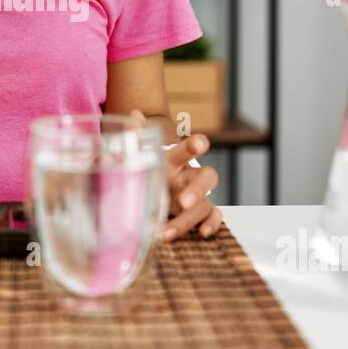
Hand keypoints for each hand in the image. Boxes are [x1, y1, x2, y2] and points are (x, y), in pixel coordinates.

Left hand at [127, 110, 221, 240]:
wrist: (151, 181)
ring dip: (188, 219)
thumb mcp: (137, 152)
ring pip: (206, 203)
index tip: (200, 143)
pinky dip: (212, 224)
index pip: (189, 149)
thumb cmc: (147, 165)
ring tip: (165, 233)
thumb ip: (136, 135)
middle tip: (183, 202)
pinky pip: (213, 216)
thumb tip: (134, 114)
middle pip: (207, 177)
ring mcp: (197, 195)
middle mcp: (189, 175)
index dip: (195, 145)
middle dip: (198, 189)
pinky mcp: (200, 212)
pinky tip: (202, 233)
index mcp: (175, 159)